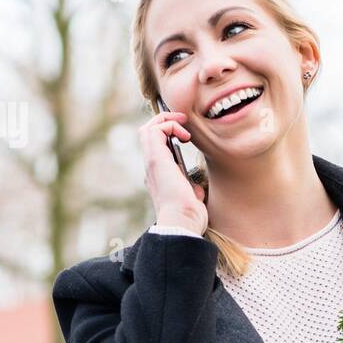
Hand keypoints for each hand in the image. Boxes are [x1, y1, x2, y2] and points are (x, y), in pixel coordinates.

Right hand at [139, 111, 207, 234]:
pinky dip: (169, 125)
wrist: (182, 222)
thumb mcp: (190, 200)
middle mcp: (151, 168)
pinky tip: (184, 135)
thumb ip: (190, 191)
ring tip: (183, 124)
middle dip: (164, 122)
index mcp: (158, 176)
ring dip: (165, 120)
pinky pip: (155, 130)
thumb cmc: (189, 216)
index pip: (155, 148)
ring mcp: (151, 162)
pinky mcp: (156, 158)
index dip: (167, 135)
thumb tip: (195, 190)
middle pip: (146, 134)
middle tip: (183, 122)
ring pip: (147, 129)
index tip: (186, 135)